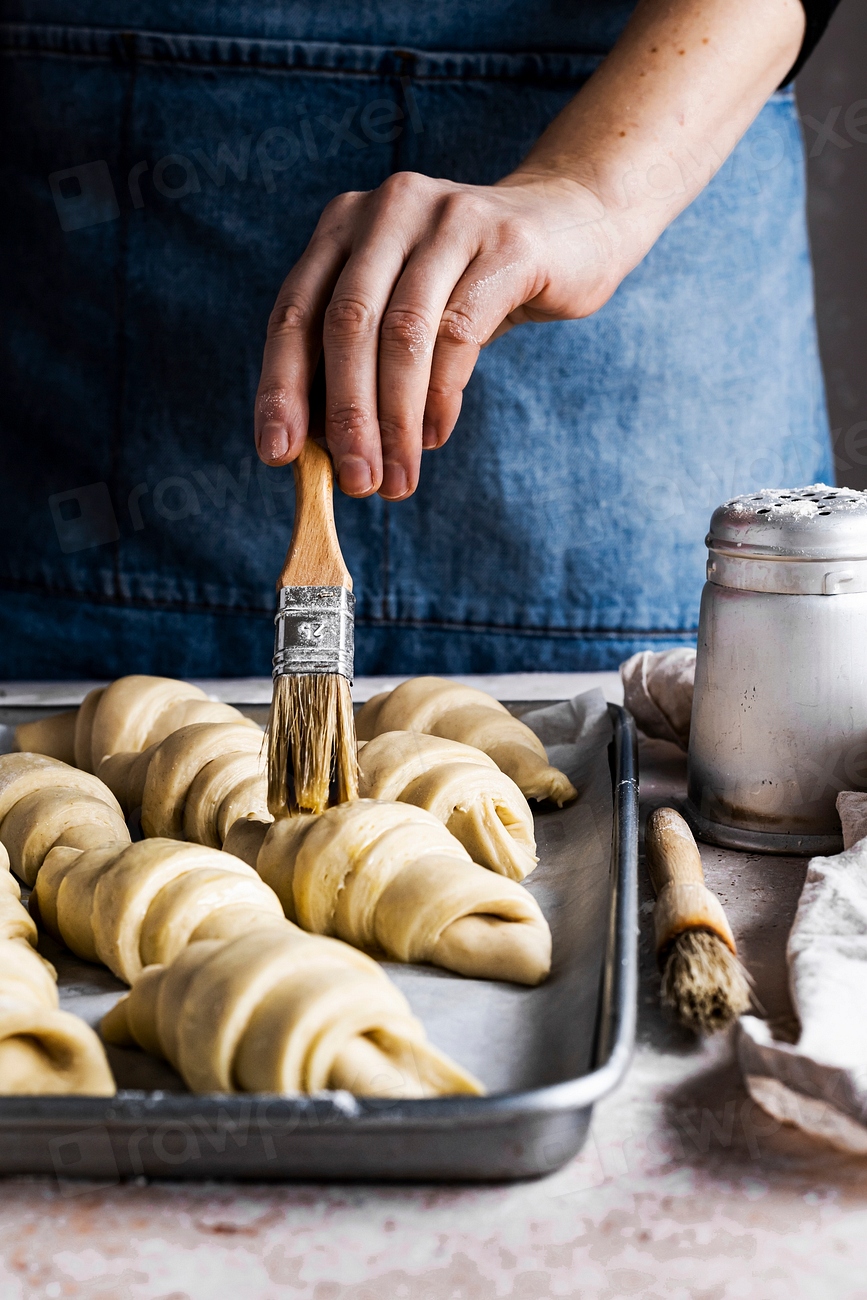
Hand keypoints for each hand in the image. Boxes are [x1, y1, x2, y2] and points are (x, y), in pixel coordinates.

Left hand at [254, 172, 619, 499]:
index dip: (280, 388)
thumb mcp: (405, 308)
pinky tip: (435, 435)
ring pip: (403, 334)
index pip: (294, 313)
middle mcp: (387, 210)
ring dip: (396, 420)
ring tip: (397, 477)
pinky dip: (442, 397)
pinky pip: (460, 333)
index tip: (277, 455)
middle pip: (346, 325)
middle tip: (354, 482)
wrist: (572, 225)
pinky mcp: (506, 245)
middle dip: (346, 416)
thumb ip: (361, 358)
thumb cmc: (471, 283)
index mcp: (344, 224)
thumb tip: (322, 449)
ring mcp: (448, 218)